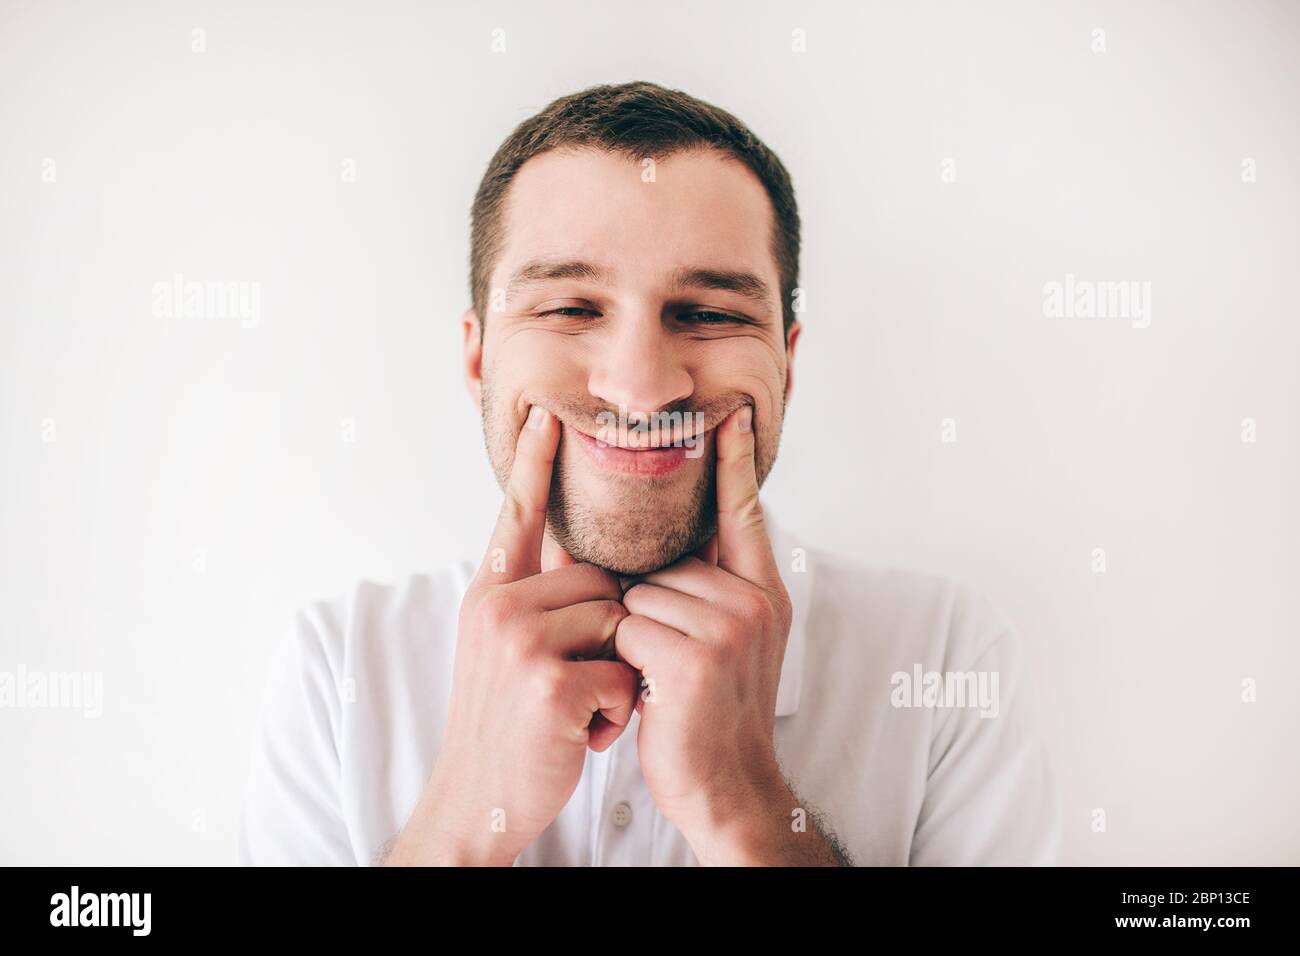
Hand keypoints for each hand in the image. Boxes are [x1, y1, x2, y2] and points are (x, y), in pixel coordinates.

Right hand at [387, 405, 639, 865]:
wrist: (478, 800)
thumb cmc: (509, 724)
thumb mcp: (504, 651)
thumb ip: (535, 599)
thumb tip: (583, 557)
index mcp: (490, 594)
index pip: (518, 517)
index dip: (533, 465)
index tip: (549, 414)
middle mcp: (499, 606)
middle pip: (602, 580)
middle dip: (609, 635)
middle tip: (576, 684)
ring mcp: (521, 642)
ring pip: (619, 622)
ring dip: (617, 675)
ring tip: (579, 710)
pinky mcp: (550, 682)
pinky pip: (623, 671)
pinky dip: (617, 710)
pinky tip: (583, 734)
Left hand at [614, 405, 793, 861]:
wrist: (726, 787)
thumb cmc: (710, 714)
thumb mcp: (726, 643)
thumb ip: (705, 587)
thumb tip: (655, 540)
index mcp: (763, 592)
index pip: (744, 512)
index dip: (733, 462)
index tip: (729, 412)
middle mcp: (754, 602)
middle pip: (664, 561)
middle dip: (645, 604)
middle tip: (665, 658)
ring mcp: (729, 629)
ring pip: (639, 594)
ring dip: (632, 634)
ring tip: (659, 678)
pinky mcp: (695, 658)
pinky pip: (628, 628)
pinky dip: (624, 659)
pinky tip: (650, 691)